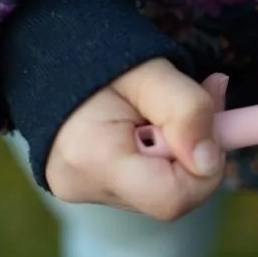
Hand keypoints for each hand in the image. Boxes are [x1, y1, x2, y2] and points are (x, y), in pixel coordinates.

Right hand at [46, 59, 226, 219]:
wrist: (47, 58)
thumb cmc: (98, 59)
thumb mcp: (150, 71)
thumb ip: (187, 109)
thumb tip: (210, 162)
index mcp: (92, 157)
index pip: (172, 198)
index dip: (205, 168)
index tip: (209, 125)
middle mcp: (83, 186)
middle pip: (170, 196)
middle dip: (191, 154)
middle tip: (186, 107)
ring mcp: (83, 192)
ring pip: (161, 191)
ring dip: (176, 154)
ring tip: (155, 113)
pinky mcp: (89, 189)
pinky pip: (144, 185)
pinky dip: (157, 159)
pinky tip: (142, 128)